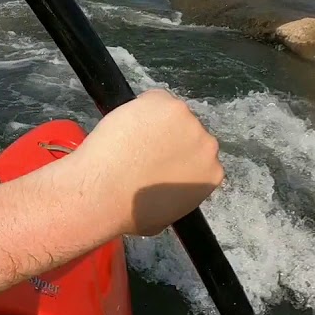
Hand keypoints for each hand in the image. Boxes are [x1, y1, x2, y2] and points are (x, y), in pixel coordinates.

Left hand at [70, 89, 224, 236]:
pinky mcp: (163, 102)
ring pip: (170, 113)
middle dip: (169, 138)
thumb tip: (172, 189)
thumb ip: (180, 195)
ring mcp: (186, 120)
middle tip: (141, 148)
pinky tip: (125, 126)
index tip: (160, 158)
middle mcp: (206, 145)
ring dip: (153, 121)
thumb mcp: (168, 215)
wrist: (103, 191)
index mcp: (211, 173)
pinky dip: (139, 107)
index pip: (199, 155)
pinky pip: (154, 98)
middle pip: (188, 132)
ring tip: (129, 140)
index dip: (178, 155)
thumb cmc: (129, 212)